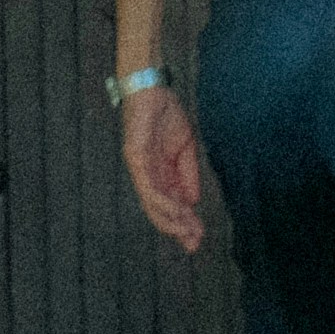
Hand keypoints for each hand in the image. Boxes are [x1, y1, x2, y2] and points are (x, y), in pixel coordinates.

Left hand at [122, 86, 204, 253]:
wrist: (152, 88)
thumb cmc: (166, 114)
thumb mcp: (186, 146)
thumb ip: (188, 174)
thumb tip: (193, 202)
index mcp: (161, 174)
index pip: (172, 204)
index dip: (185, 221)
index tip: (199, 237)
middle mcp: (148, 176)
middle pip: (160, 211)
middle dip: (178, 229)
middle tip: (194, 245)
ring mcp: (140, 170)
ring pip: (153, 205)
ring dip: (171, 221)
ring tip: (187, 233)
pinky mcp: (135, 159)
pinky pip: (148, 187)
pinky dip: (162, 201)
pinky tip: (177, 210)